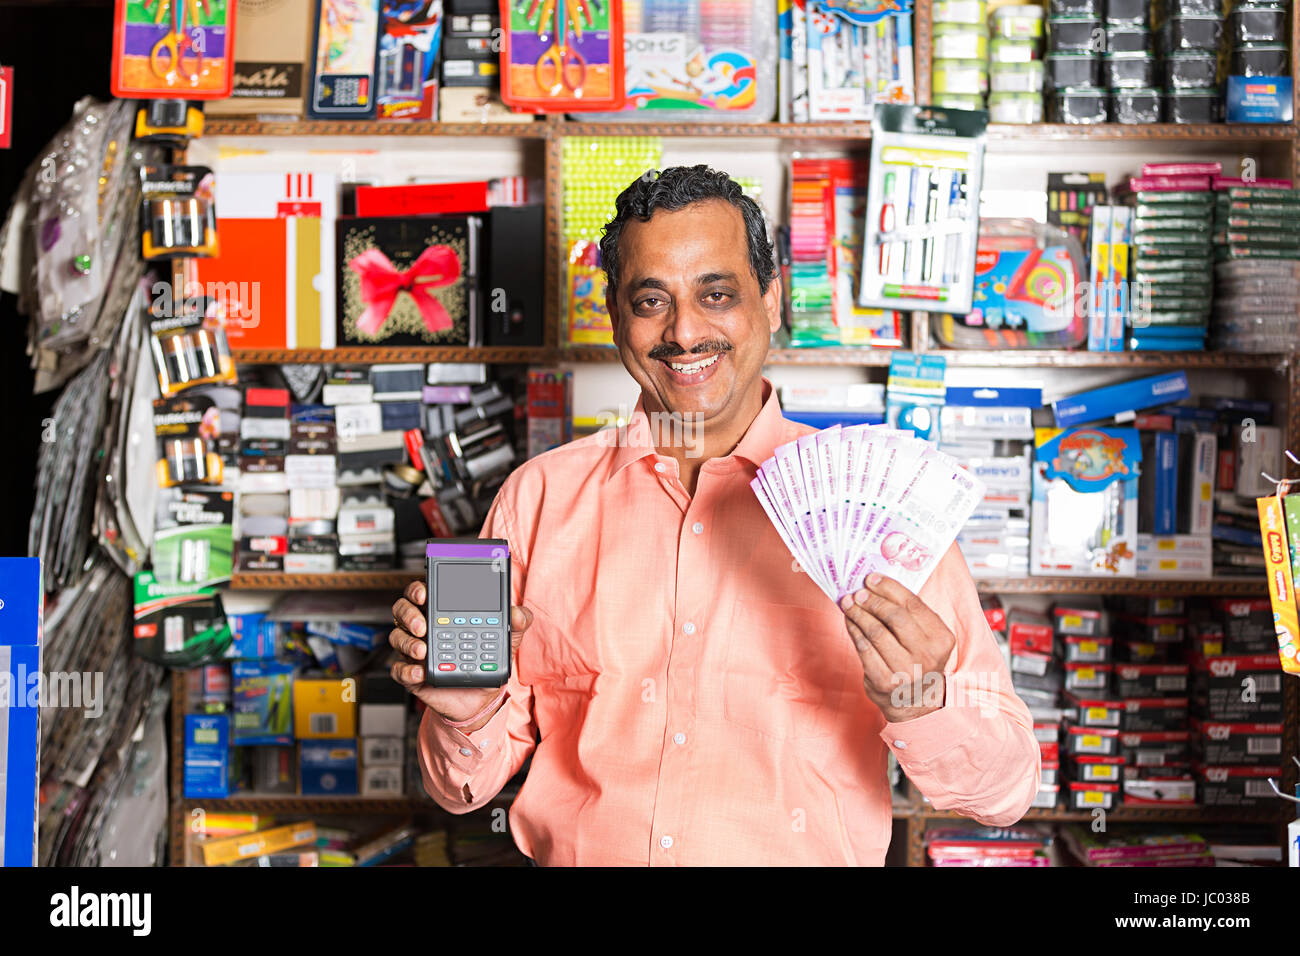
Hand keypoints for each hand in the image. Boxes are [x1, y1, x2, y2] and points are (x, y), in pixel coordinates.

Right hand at [389, 580, 532, 728]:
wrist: (481, 700)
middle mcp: (424, 628)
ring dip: (407, 642)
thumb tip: (520, 614)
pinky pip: (400, 670)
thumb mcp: (504, 641)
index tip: (425, 592)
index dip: (418, 589)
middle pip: (402, 610)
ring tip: (423, 650)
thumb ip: (515, 624)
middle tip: (422, 624)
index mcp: (442, 613)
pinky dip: (407, 670)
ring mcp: (416, 651)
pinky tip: (420, 671)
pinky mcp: (412, 674)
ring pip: (398, 638)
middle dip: (408, 614)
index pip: (423, 592)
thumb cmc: (485, 662)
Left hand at [839, 572, 955, 722]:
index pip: (913, 604)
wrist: (916, 701)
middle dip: (873, 600)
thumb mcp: (926, 637)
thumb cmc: (917, 660)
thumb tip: (876, 585)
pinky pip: (864, 649)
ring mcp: (906, 671)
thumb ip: (908, 614)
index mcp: (941, 639)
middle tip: (858, 592)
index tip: (872, 579)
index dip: (889, 588)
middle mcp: (927, 655)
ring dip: (859, 613)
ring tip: (849, 603)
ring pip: (876, 632)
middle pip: (894, 616)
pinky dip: (854, 631)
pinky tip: (850, 621)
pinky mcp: (885, 682)